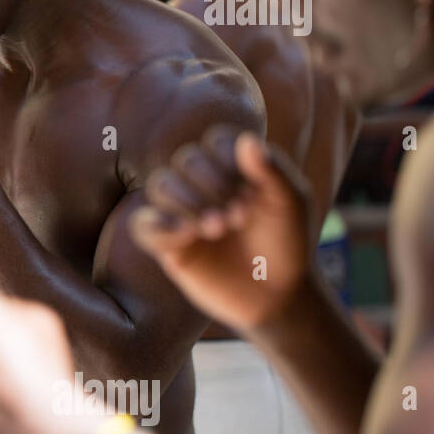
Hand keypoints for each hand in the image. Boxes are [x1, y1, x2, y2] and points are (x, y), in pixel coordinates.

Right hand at [129, 126, 314, 334]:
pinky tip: (187, 236)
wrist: (276, 294)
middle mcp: (202, 184)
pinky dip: (160, 225)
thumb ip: (272, 171)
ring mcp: (181, 212)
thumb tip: (247, 140)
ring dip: (186, 201)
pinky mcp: (166, 243)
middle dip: (212, 184)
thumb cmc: (286, 243)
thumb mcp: (290, 205)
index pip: (216, 141)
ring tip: (216, 228)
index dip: (230, 160)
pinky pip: (142, 224)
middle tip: (239, 216)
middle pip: (186, 160)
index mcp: (233, 167)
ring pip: (160, 184)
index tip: (254, 193)